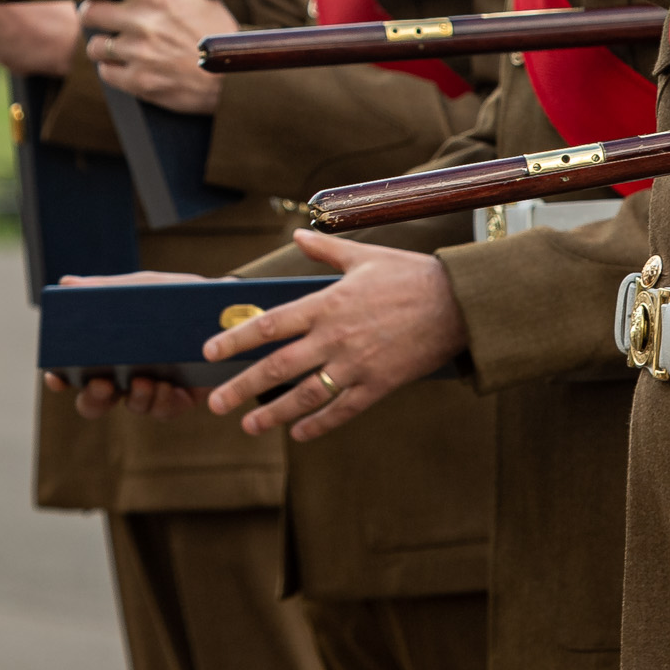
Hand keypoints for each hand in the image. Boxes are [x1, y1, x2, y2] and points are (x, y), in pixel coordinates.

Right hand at [43, 269, 206, 418]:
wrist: (230, 307)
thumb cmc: (178, 297)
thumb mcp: (145, 288)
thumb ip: (108, 288)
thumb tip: (66, 283)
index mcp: (110, 350)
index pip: (74, 372)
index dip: (59, 379)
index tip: (55, 377)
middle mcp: (126, 374)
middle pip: (95, 401)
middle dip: (93, 399)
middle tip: (101, 383)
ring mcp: (152, 388)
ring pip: (131, 407)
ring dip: (135, 398)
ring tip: (144, 380)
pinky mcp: (179, 398)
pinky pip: (163, 411)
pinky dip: (162, 402)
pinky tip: (167, 387)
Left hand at [78, 0, 233, 114]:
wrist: (236, 82)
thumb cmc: (218, 33)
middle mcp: (143, 21)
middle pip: (88, 11)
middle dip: (92, 12)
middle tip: (102, 14)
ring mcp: (139, 54)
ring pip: (94, 45)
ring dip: (104, 44)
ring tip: (122, 44)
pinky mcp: (138, 82)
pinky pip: (105, 72)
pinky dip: (114, 69)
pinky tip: (131, 65)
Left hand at [202, 231, 466, 440]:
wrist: (460, 303)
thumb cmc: (412, 276)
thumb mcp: (366, 256)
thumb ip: (326, 251)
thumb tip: (298, 235)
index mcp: (327, 303)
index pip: (270, 323)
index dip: (236, 338)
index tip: (210, 351)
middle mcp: (335, 337)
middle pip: (277, 367)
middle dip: (241, 386)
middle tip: (215, 402)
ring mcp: (357, 365)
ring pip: (305, 396)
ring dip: (272, 413)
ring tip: (247, 425)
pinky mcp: (379, 385)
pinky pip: (342, 411)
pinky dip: (318, 425)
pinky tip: (297, 434)